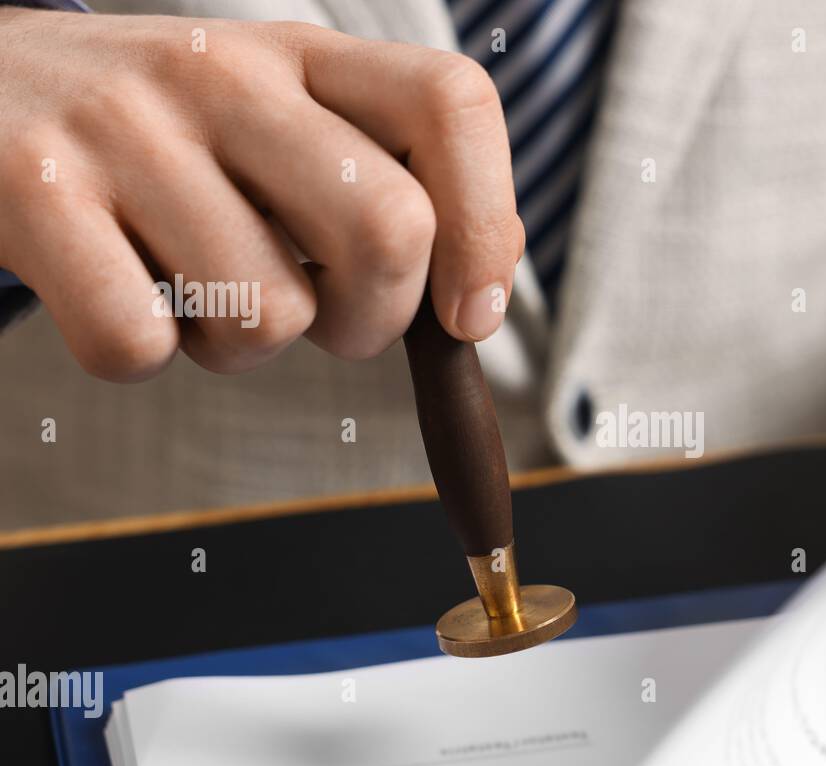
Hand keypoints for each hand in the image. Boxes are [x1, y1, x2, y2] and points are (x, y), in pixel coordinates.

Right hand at [0, 8, 522, 379]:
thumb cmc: (160, 140)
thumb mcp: (276, 125)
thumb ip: (377, 187)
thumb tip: (475, 294)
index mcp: (303, 57)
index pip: (451, 104)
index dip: (487, 227)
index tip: (468, 316)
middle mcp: (222, 72)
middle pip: (387, 229)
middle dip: (372, 322)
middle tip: (324, 321)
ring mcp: (124, 126)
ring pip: (267, 317)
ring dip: (239, 349)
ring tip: (192, 291)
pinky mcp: (31, 190)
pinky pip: (139, 344)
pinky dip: (138, 354)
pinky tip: (120, 295)